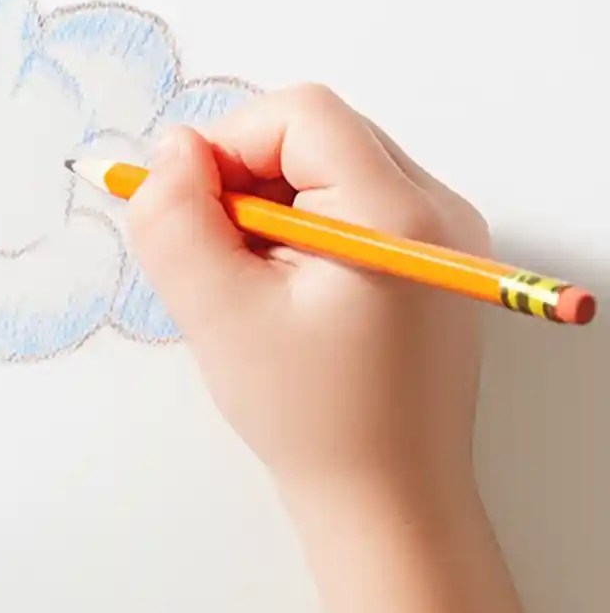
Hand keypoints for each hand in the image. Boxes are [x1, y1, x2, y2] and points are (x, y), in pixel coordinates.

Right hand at [129, 84, 531, 612]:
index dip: (227, 142)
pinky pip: (349, 203)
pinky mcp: (430, 258)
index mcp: (394, 214)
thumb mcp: (219, 314)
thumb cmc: (309, 416)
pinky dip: (297, 227)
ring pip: (329, 166)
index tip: (187, 207)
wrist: (386, 498)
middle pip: (317, 134)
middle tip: (214, 253)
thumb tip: (169, 151)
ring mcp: (442, 233)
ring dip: (268, 204)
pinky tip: (281, 289)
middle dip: (245, 176)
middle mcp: (437, 207)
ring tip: (248, 281)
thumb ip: (177, 220)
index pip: (301, 114)